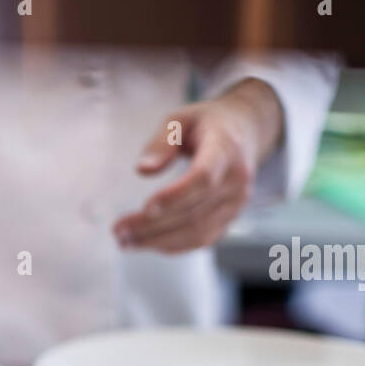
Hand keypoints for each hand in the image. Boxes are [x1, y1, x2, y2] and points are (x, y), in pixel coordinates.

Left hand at [113, 78, 283, 253]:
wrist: (246, 132)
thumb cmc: (205, 124)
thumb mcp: (180, 119)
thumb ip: (161, 141)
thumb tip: (142, 170)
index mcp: (226, 149)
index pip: (203, 178)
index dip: (175, 196)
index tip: (145, 208)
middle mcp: (236, 180)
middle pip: (193, 212)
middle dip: (152, 226)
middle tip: (118, 231)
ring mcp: (236, 203)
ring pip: (197, 232)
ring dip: (157, 241)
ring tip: (124, 241)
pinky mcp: (230, 218)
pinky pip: (202, 239)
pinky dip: (172, 246)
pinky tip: (146, 243)